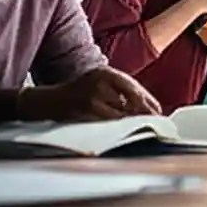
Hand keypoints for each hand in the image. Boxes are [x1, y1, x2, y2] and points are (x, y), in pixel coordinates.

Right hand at [19, 66, 162, 121]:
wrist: (46, 102)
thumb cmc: (78, 93)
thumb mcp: (99, 83)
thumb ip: (121, 91)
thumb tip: (150, 107)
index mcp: (106, 72)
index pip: (135, 89)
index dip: (150, 104)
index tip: (160, 114)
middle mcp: (100, 82)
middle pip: (132, 102)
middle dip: (146, 115)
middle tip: (158, 125)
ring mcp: (92, 97)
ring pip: (123, 114)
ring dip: (135, 123)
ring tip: (145, 130)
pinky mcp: (86, 113)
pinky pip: (110, 124)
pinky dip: (121, 128)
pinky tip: (126, 133)